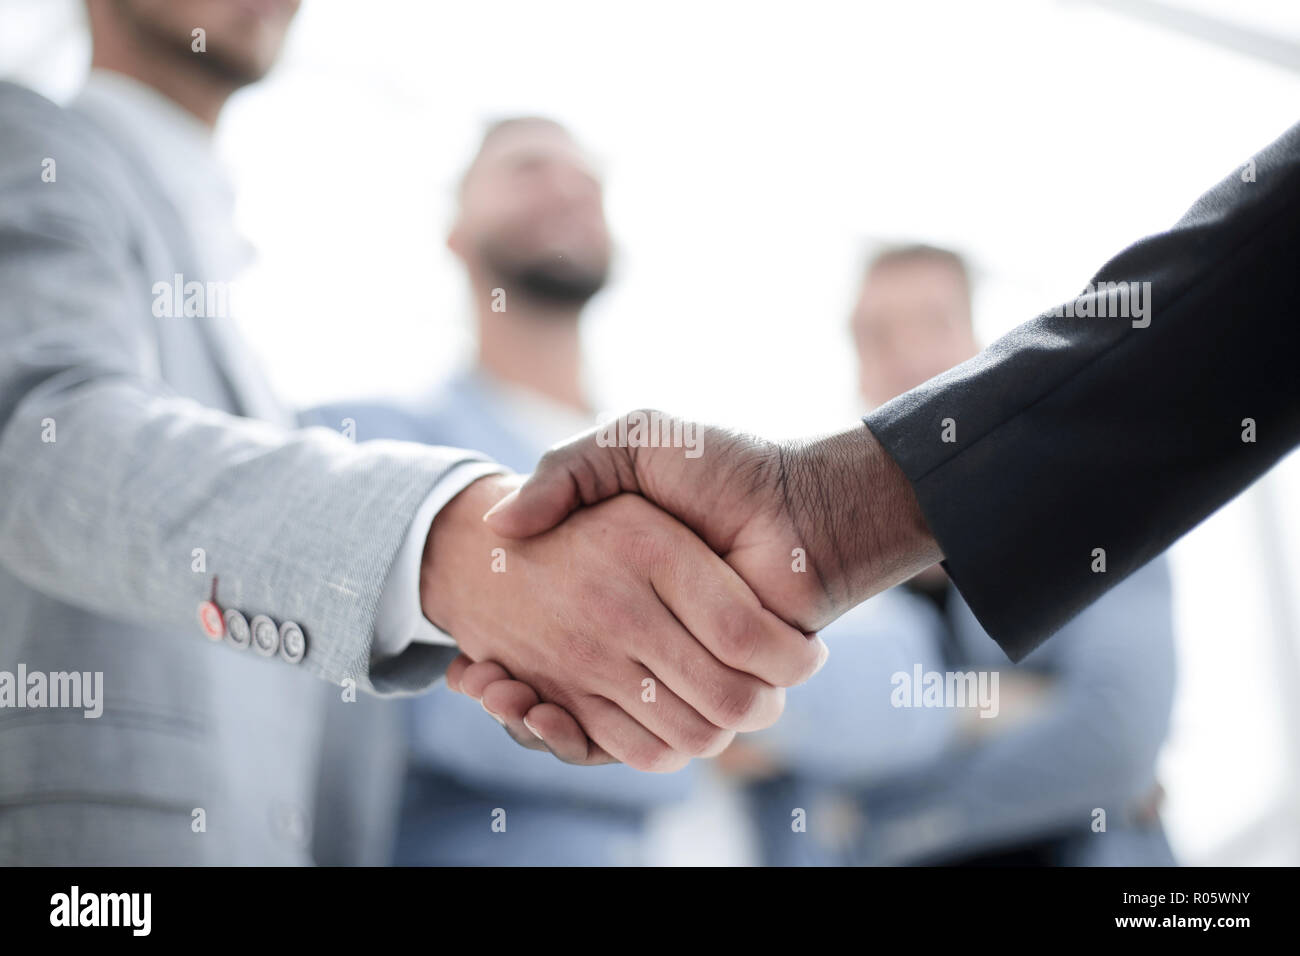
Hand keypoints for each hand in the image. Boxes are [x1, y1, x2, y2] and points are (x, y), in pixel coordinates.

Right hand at [448, 414, 939, 763]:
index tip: (471, 659)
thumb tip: (499, 523)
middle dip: (506, 692)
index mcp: (626, 578)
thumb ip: (571, 469)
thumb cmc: (721, 466)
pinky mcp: (700, 688)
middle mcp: (642, 627)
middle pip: (553, 682)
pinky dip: (580, 739)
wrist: (803, 504)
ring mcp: (668, 660)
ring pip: (586, 719)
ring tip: (495, 691)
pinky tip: (539, 709)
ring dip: (537, 719)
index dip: (502, 653)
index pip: (542, 628)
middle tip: (476, 680)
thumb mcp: (636, 441)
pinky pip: (633, 739)